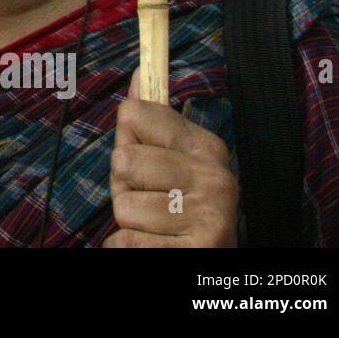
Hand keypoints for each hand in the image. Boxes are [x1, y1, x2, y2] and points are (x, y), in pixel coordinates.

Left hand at [104, 71, 238, 246]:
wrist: (209, 265)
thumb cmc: (181, 210)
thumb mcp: (174, 160)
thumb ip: (152, 121)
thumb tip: (140, 73)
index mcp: (206, 146)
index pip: (133, 114)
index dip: (126, 141)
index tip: (146, 159)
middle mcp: (215, 177)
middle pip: (123, 158)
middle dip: (124, 184)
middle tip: (150, 200)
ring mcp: (210, 216)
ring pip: (123, 203)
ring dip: (128, 221)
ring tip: (156, 226)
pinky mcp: (196, 251)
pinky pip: (124, 242)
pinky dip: (126, 247)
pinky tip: (154, 245)